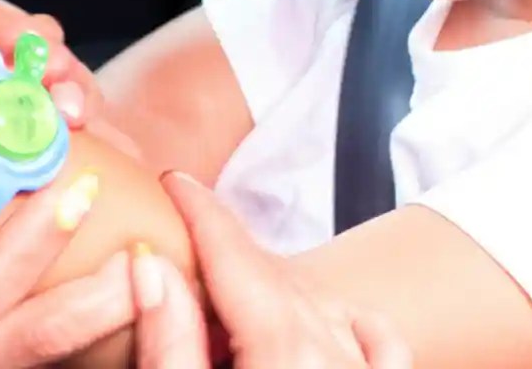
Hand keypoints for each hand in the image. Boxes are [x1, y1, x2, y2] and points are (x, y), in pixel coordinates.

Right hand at [129, 172, 413, 368]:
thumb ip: (171, 342)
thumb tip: (152, 267)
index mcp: (285, 355)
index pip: (234, 257)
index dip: (200, 211)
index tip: (173, 181)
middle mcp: (335, 358)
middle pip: (275, 278)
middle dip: (226, 253)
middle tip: (179, 244)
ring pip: (321, 304)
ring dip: (271, 290)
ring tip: (222, 307)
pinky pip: (379, 343)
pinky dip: (345, 321)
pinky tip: (316, 324)